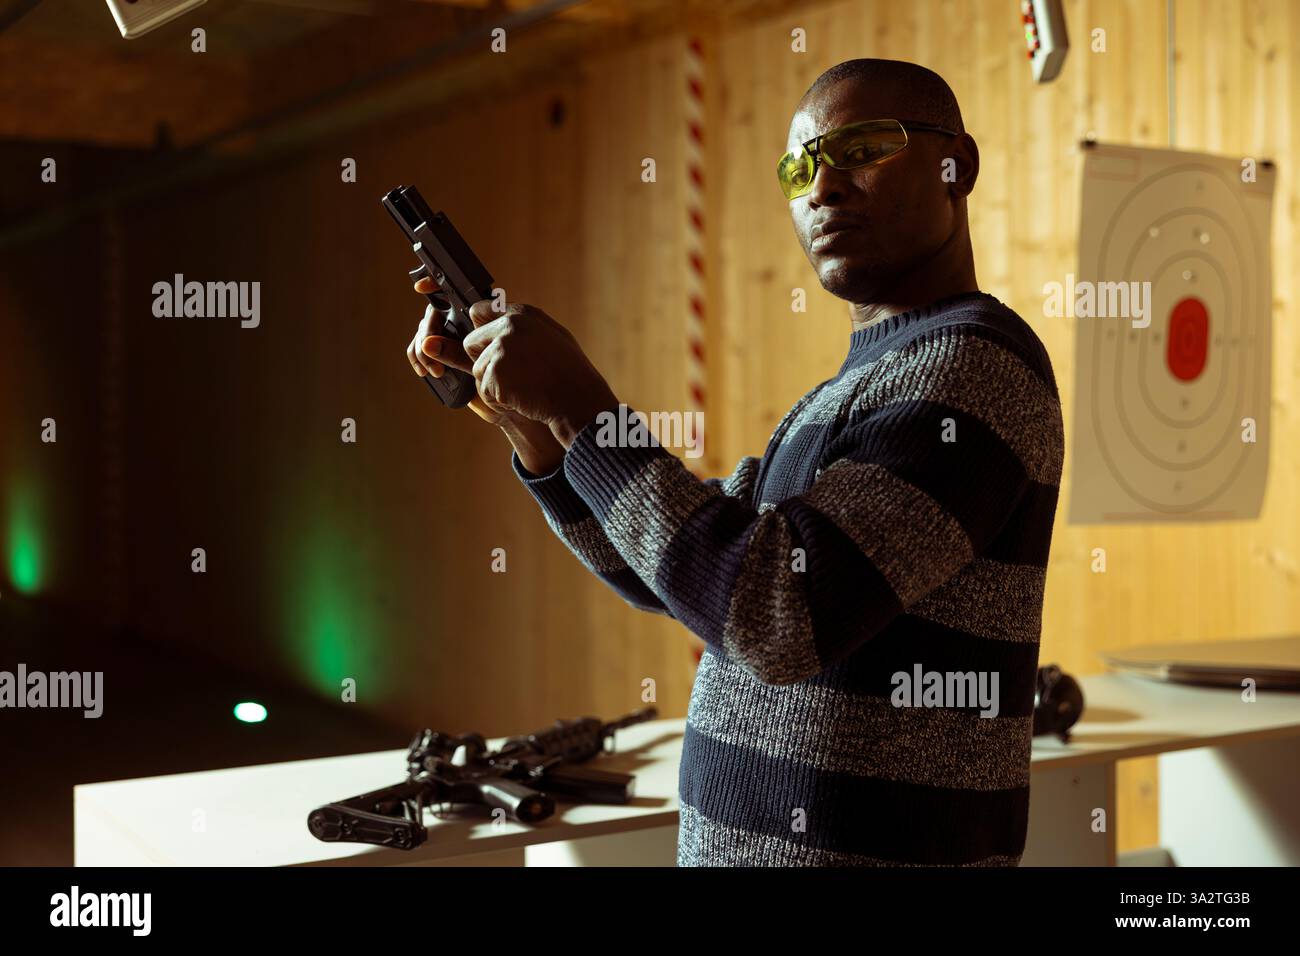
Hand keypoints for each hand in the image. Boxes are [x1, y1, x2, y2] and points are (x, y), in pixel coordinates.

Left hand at [407, 278, 564, 473]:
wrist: (578, 400)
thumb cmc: (569, 373)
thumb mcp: (550, 339)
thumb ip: (519, 328)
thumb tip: (487, 320)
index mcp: (522, 314)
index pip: (478, 312)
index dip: (483, 334)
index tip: (495, 350)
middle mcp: (508, 326)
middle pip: (471, 342)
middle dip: (484, 360)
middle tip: (514, 374)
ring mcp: (500, 349)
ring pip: (476, 369)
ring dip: (493, 383)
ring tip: (524, 387)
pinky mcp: (495, 373)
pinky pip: (483, 390)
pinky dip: (498, 399)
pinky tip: (522, 397)